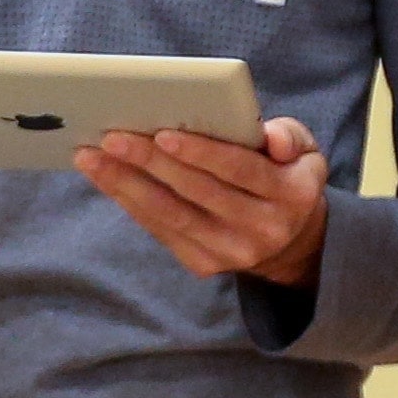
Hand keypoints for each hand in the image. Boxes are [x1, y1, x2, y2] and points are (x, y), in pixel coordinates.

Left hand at [77, 118, 330, 285]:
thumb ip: (289, 137)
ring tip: (92, 157)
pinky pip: (161, 230)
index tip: (162, 133)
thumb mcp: (305, 152)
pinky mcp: (204, 264)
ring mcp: (231, 253)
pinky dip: (130, 203)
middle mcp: (262, 229)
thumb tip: (271, 139)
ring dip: (127, 185)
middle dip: (151, 163)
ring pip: (172, 215)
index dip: (201, 153)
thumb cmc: (285, 176)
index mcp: (291, 194)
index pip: (240, 169)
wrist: (290, 240)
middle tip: (112, 136)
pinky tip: (106, 179)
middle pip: (197, 193)